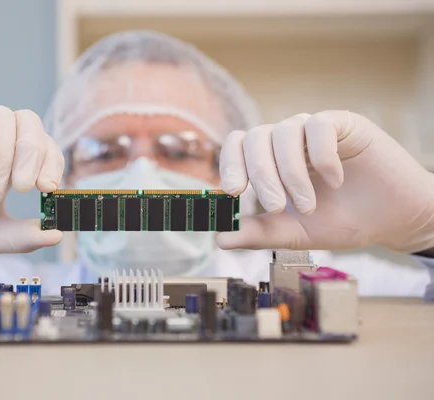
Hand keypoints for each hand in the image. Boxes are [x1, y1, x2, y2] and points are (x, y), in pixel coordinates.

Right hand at [0, 106, 63, 256]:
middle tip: (27, 189)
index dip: (54, 162)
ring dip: (8, 156)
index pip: (45, 146)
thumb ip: (23, 237)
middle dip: (36, 156)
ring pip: (5, 117)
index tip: (50, 190)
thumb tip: (59, 234)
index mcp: (9, 162)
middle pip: (31, 123)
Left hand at [217, 110, 433, 253]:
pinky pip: (318, 126)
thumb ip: (257, 233)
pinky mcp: (343, 123)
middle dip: (261, 175)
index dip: (230, 164)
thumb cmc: (339, 222)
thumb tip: (218, 238)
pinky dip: (321, 156)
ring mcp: (312, 130)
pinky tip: (335, 179)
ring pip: (283, 132)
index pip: (237, 146)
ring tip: (309, 204)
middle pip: (255, 138)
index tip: (233, 192)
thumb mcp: (292, 232)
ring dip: (291, 172)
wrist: (391, 221)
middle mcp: (286, 141)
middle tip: (278, 206)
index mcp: (269, 161)